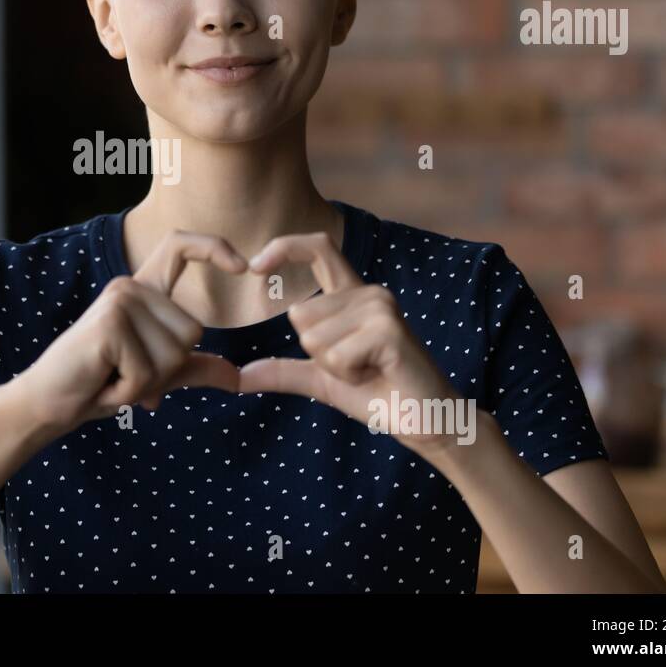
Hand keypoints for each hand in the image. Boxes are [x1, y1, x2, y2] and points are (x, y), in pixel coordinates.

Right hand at [13, 230, 246, 438]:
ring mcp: (119, 302)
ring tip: (112, 377)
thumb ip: (194, 369)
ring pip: (173, 355)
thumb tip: (238, 378)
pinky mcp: (109, 325)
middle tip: (125, 374)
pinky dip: (130, 391)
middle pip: (192, 332)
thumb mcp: (155, 375)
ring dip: (146, 384)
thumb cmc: (98, 384)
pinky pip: (147, 372)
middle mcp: (130, 287)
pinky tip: (103, 384)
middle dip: (166, 371)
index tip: (243, 266)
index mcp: (141, 290)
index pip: (179, 247)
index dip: (213, 247)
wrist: (48, 403)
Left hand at [239, 231, 467, 457]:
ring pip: (313, 338)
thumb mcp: (322, 379)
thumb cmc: (378, 394)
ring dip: (334, 367)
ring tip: (369, 370)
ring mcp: (380, 307)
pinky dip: (347, 375)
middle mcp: (368, 293)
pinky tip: (377, 375)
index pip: (317, 248)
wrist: (426, 420)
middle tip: (356, 365)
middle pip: (299, 315)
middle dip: (316, 353)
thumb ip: (283, 371)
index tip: (254, 268)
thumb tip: (239, 376)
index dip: (284, 247)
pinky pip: (335, 356)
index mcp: (353, 295)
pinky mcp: (388, 330)